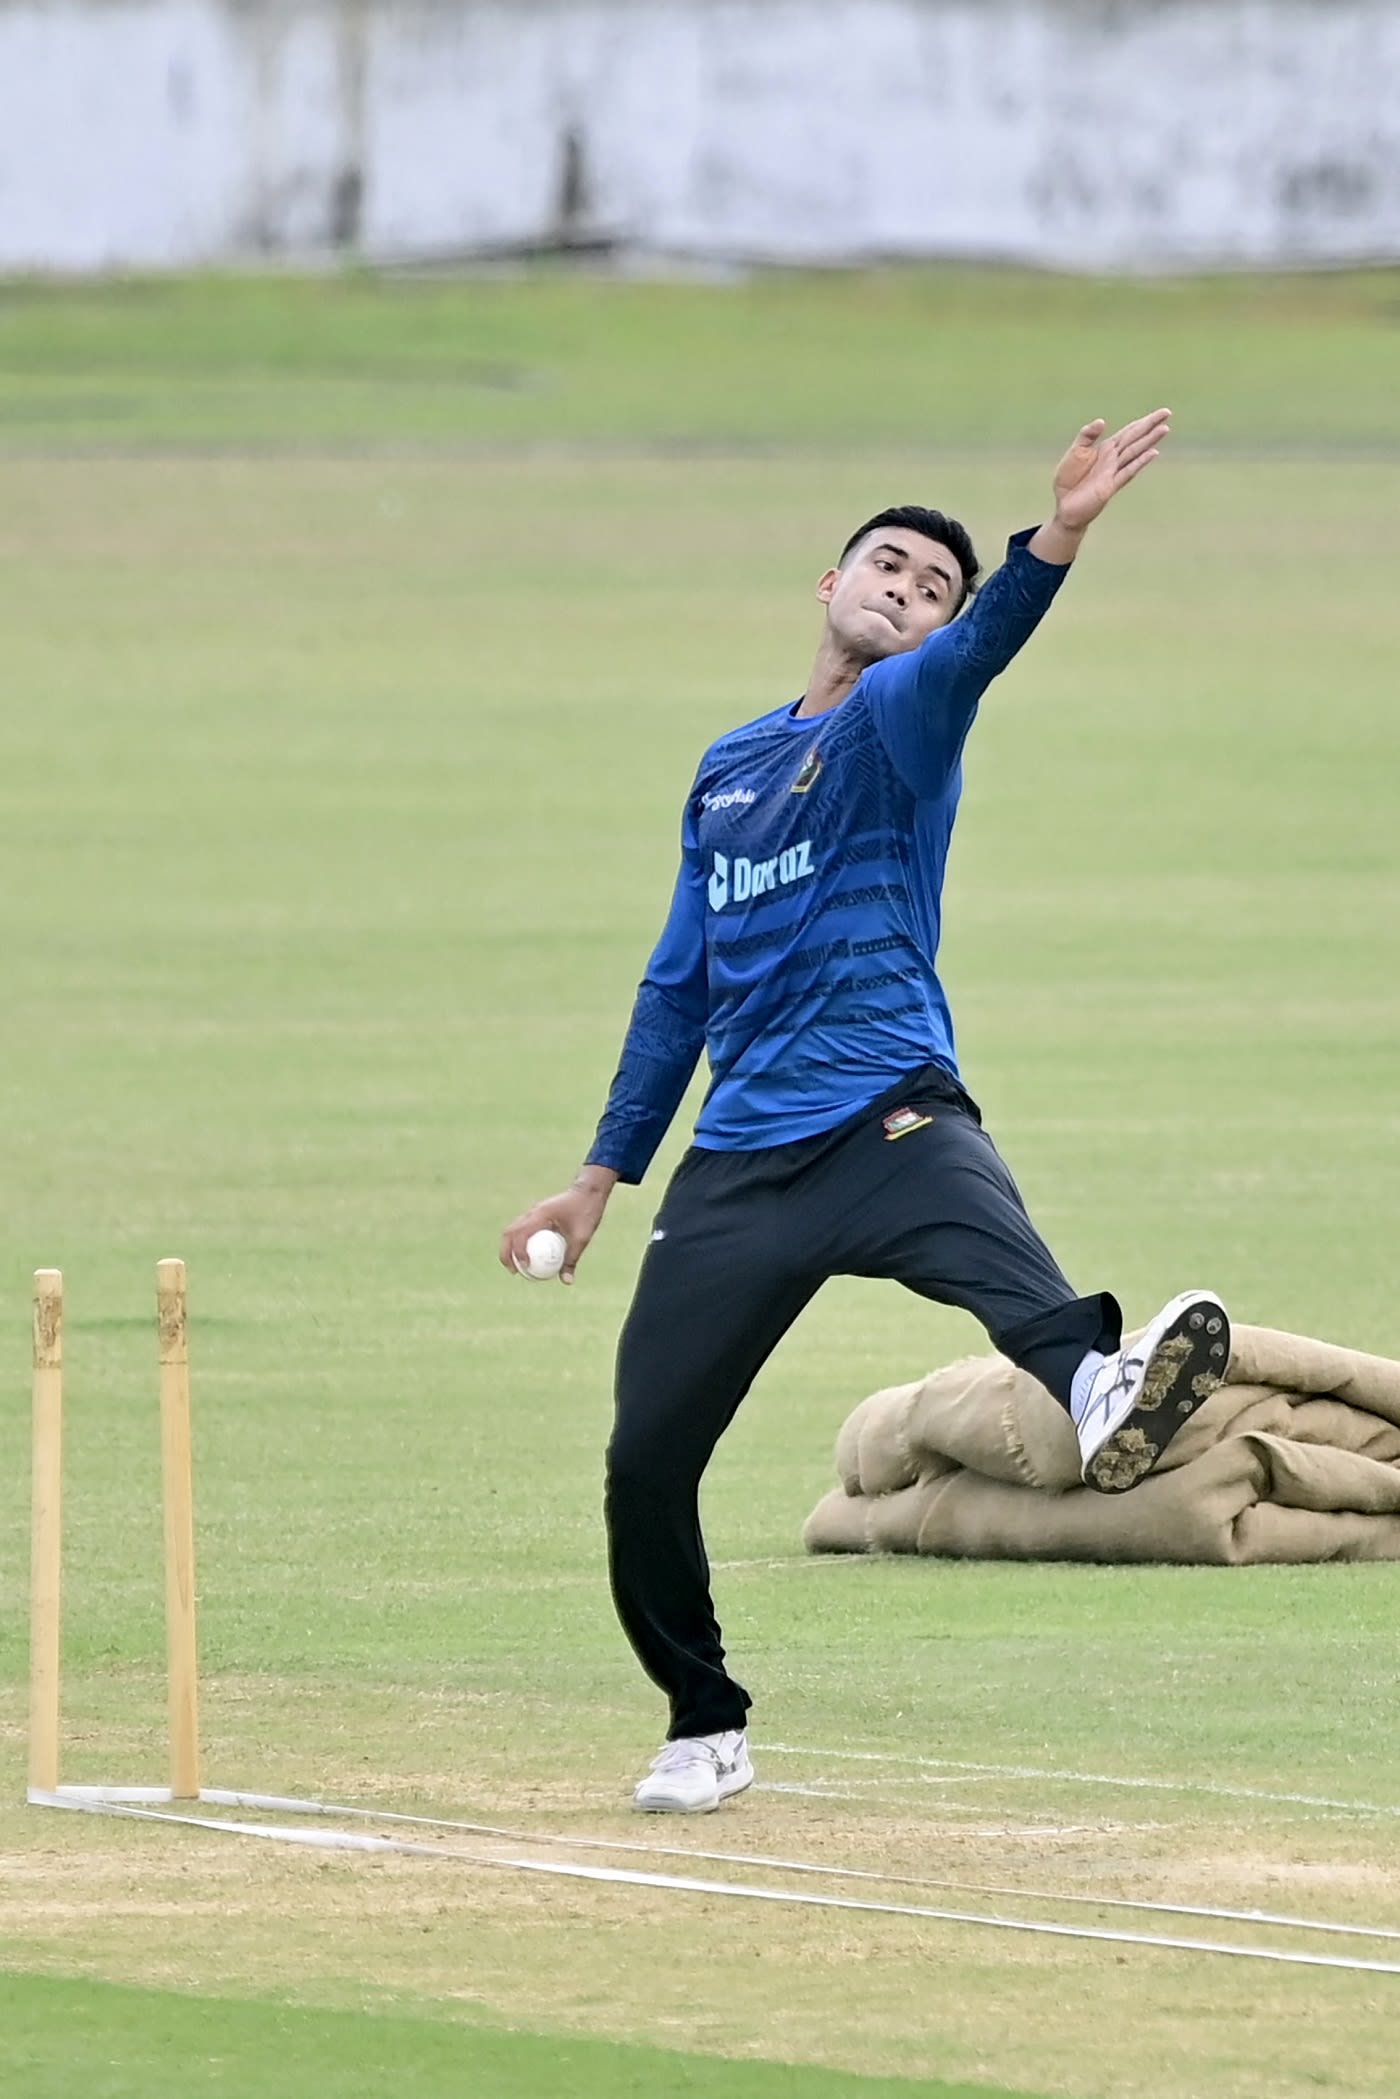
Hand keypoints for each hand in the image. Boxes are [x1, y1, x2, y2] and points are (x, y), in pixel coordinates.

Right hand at [499, 1169, 616, 1285]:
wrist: (588, 1192)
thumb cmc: (586, 1212)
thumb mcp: (582, 1237)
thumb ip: (572, 1259)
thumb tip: (567, 1282)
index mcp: (541, 1215)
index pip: (521, 1234)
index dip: (518, 1252)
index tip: (525, 1267)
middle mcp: (532, 1212)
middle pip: (509, 1233)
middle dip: (506, 1253)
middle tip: (513, 1271)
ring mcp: (532, 1213)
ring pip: (512, 1231)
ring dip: (510, 1249)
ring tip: (516, 1268)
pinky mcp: (536, 1216)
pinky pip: (522, 1231)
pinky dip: (519, 1244)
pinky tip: (528, 1259)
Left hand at [1051, 409, 1170, 534]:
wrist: (1065, 506)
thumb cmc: (1069, 479)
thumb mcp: (1075, 451)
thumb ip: (1087, 435)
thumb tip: (1102, 421)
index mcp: (1106, 449)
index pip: (1129, 432)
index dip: (1144, 422)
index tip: (1161, 413)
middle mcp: (1113, 458)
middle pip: (1135, 438)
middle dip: (1151, 426)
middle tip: (1167, 413)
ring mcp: (1114, 472)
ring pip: (1135, 452)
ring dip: (1149, 440)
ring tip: (1164, 429)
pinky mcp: (1110, 486)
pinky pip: (1127, 471)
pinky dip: (1139, 462)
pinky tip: (1152, 453)